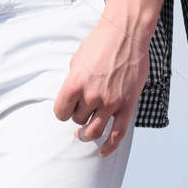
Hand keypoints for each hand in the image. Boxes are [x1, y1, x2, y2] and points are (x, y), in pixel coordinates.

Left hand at [54, 12, 149, 155]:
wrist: (126, 34)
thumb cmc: (100, 43)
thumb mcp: (76, 61)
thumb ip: (73, 83)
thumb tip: (72, 99)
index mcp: (74, 84)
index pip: (60, 112)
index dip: (62, 112)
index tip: (66, 109)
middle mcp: (91, 96)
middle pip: (78, 120)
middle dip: (78, 115)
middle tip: (82, 109)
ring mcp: (110, 102)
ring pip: (94, 131)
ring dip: (87, 134)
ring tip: (85, 134)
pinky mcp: (127, 105)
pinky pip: (117, 134)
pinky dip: (110, 147)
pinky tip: (103, 153)